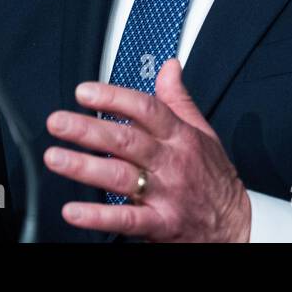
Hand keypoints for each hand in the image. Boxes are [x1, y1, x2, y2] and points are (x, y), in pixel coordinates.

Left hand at [43, 58, 250, 241]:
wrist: (235, 225)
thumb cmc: (214, 176)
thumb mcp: (202, 131)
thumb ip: (179, 98)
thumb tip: (169, 66)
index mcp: (179, 136)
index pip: (145, 109)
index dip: (113, 98)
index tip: (84, 92)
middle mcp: (170, 162)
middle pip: (126, 140)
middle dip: (88, 129)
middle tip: (58, 121)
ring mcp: (164, 194)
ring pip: (121, 177)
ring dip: (85, 167)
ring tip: (56, 158)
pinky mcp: (160, 224)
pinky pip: (127, 220)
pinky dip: (98, 216)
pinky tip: (73, 210)